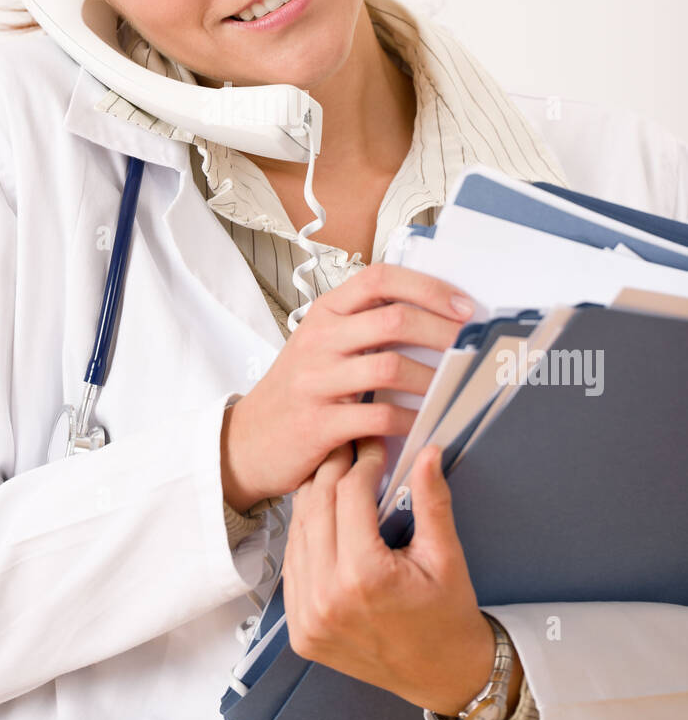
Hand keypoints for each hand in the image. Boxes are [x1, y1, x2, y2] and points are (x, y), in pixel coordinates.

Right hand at [221, 262, 474, 511]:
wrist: (249, 440)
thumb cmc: (298, 390)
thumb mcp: (322, 346)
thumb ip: (364, 328)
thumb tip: (436, 319)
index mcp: (325, 313)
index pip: (379, 279)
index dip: (427, 287)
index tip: (463, 307)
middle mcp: (319, 339)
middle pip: (393, 320)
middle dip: (442, 332)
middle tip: (471, 349)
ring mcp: (316, 380)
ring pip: (390, 366)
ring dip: (433, 379)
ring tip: (455, 388)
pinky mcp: (318, 423)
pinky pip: (378, 416)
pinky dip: (411, 419)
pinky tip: (426, 423)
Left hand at [282, 438, 522, 715]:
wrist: (440, 676)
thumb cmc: (447, 615)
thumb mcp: (445, 555)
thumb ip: (431, 500)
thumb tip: (427, 452)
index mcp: (365, 577)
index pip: (350, 495)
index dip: (363, 462)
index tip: (375, 447)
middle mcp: (327, 598)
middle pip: (317, 507)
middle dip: (333, 470)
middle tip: (348, 449)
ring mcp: (307, 618)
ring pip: (298, 533)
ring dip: (314, 499)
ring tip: (334, 475)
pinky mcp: (299, 631)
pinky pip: (293, 565)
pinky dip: (305, 535)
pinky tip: (323, 517)